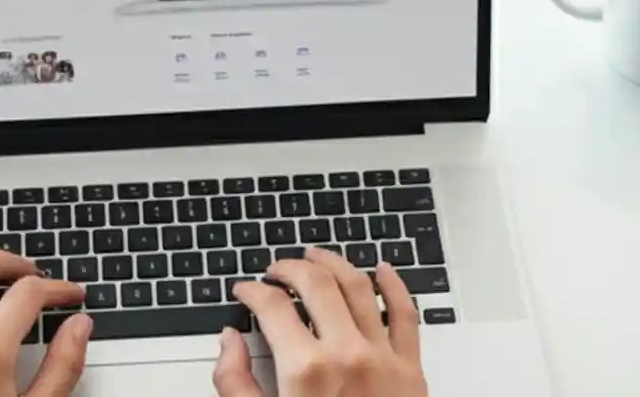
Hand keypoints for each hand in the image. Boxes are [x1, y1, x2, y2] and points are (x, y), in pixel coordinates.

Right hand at [214, 248, 427, 396]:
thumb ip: (235, 384)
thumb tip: (227, 343)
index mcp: (305, 371)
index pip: (272, 306)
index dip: (252, 290)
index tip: (245, 290)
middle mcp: (346, 355)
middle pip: (316, 283)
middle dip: (290, 267)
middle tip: (276, 269)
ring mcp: (383, 358)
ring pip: (359, 286)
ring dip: (335, 263)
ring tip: (317, 256)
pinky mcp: (412, 370)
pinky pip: (406, 314)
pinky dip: (394, 284)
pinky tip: (382, 270)